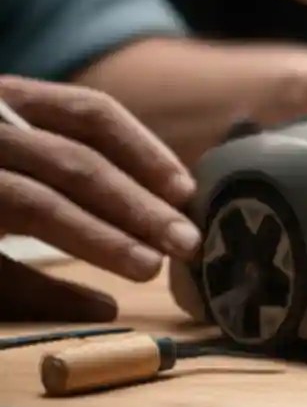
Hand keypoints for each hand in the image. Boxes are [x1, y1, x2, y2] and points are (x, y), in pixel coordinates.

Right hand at [0, 76, 200, 320]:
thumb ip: (55, 216)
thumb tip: (112, 293)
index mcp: (2, 104)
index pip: (88, 113)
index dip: (145, 150)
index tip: (184, 190)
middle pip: (77, 159)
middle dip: (139, 203)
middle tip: (188, 240)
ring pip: (43, 196)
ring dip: (106, 234)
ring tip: (151, 266)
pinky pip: (7, 246)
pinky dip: (54, 279)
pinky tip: (98, 302)